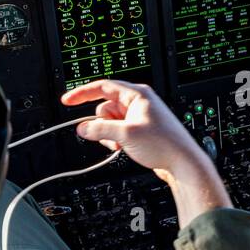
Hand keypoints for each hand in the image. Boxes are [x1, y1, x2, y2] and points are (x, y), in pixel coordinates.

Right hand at [62, 79, 208, 177]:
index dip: (82, 93)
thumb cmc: (163, 143)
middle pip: (105, 107)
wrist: (182, 162)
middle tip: (110, 135)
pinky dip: (116, 139)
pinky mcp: (139, 130)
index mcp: (137, 94)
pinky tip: (123, 148)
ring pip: (110, 121)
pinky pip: (118, 130)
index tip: (67, 100)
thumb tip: (83, 128)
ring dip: (109, 134)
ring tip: (120, 144)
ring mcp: (139, 117)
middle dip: (102, 123)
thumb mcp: (125, 134)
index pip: (103, 87)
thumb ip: (100, 129)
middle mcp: (138, 102)